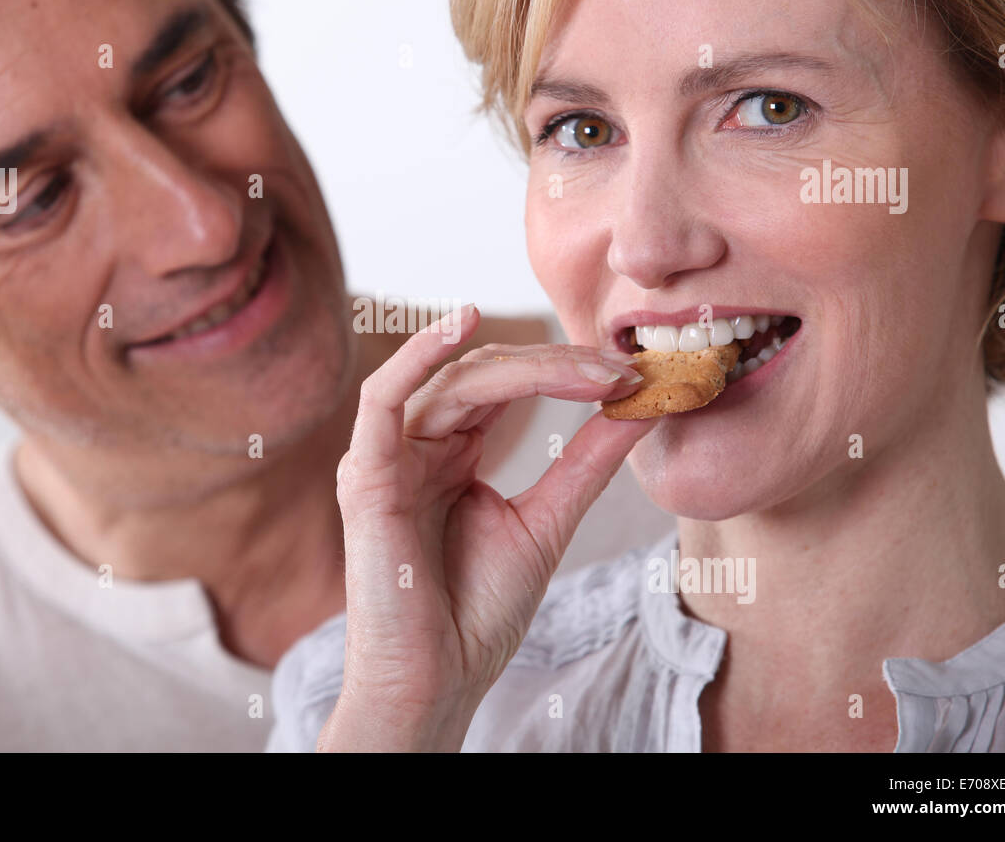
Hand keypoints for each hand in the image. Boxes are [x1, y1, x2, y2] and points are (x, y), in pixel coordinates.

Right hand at [318, 305, 655, 750]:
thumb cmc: (477, 614)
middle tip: (620, 370)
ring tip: (585, 366)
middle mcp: (415, 445)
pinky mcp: (365, 476)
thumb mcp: (545, 522)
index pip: (504, 385)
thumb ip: (583, 463)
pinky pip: (382, 399)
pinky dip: (417, 354)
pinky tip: (462, 322)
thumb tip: (638, 409)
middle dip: (556, 365)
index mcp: (450, 452)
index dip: (566, 372)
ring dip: (522, 365)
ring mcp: (387, 457)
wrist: (438, 681)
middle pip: (483, 373)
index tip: (632, 378)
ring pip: (450, 379)